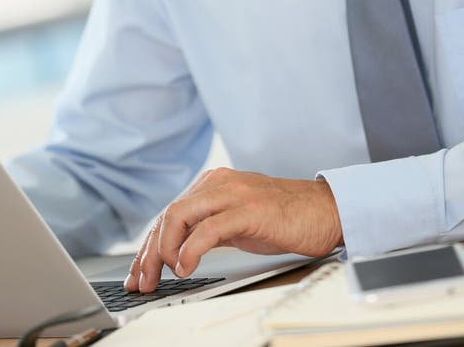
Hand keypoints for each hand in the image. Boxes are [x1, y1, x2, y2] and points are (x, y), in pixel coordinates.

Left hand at [124, 167, 342, 292]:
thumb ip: (209, 226)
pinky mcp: (251, 208)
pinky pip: (209, 227)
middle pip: (169, 214)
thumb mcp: (238, 219)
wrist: (325, 210)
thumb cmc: (285, 217)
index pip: (169, 213)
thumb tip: (176, 252)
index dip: (149, 245)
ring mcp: (235, 193)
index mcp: (214, 183)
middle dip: (149, 252)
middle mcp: (220, 182)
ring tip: (161, 275)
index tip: (138, 272)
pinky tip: (184, 267)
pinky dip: (190, 248)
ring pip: (181, 215)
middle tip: (142, 281)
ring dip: (163, 250)